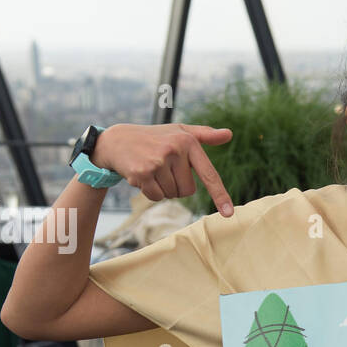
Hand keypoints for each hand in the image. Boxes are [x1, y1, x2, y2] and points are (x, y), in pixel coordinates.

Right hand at [91, 123, 234, 215]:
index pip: (209, 174)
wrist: (117, 140)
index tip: (229, 214)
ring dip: (163, 188)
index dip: (220, 195)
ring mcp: (158, 161)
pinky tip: (142, 175)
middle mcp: (174, 150)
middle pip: (188, 190)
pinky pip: (156, 197)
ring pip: (172, 194)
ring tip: (152, 169)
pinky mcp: (143, 173)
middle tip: (163, 169)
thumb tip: (229, 134)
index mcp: (188, 141)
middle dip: (177, 186)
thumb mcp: (180, 131)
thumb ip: (205, 135)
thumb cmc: (155, 138)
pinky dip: (151, 192)